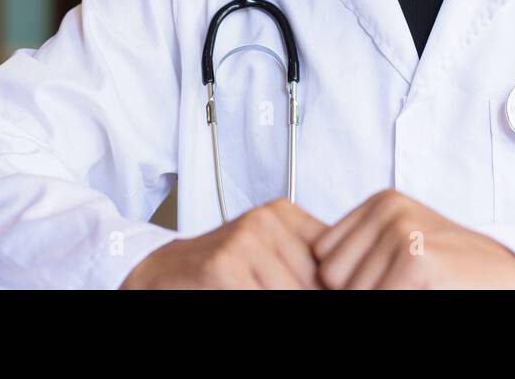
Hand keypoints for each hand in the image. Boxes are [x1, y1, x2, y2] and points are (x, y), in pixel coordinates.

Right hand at [119, 198, 327, 288]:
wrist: (162, 271)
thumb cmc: (220, 269)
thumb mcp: (269, 253)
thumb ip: (305, 262)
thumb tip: (353, 283)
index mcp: (283, 212)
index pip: (332, 256)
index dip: (334, 283)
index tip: (335, 289)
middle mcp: (266, 219)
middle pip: (317, 280)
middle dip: (312, 295)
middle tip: (281, 290)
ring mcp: (245, 238)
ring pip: (295, 291)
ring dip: (285, 300)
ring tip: (258, 290)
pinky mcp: (225, 264)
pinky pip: (263, 297)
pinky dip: (259, 301)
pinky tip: (241, 293)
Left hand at [311, 189, 514, 288]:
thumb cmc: (458, 272)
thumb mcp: (404, 246)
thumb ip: (362, 250)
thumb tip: (316, 274)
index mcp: (380, 203)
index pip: (324, 255)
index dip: (347, 281)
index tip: (384, 281)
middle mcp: (388, 210)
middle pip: (332, 275)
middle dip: (360, 291)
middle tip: (404, 286)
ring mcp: (402, 230)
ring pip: (351, 291)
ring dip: (382, 298)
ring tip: (420, 289)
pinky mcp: (416, 257)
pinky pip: (378, 298)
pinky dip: (399, 303)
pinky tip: (427, 293)